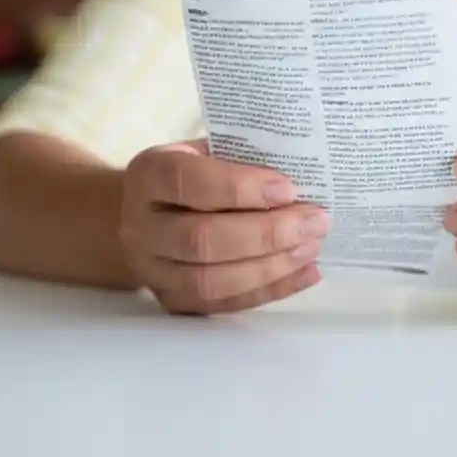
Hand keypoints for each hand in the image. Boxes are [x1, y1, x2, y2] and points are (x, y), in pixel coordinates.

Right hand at [120, 141, 329, 314]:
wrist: (150, 215)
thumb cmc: (194, 175)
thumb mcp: (209, 151)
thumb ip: (244, 159)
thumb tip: (305, 176)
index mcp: (149, 175)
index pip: (188, 182)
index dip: (240, 188)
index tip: (288, 188)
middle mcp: (141, 226)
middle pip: (202, 239)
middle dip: (267, 233)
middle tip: (315, 221)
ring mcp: (153, 270)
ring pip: (210, 281)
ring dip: (271, 267)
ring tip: (312, 247)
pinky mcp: (173, 301)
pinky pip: (223, 305)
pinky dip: (271, 291)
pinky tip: (306, 273)